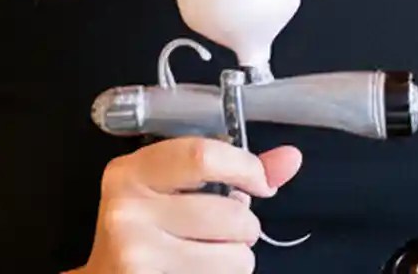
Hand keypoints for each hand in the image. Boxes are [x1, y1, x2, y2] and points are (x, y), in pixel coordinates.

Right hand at [74, 137, 302, 273]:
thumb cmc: (144, 233)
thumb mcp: (172, 192)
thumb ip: (232, 171)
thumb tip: (291, 159)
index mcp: (130, 174)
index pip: (202, 156)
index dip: (246, 168)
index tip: (260, 183)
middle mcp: (127, 212)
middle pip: (231, 215)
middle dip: (244, 226)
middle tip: (221, 232)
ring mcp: (137, 256)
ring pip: (237, 257)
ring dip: (235, 259)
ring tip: (206, 255)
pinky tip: (194, 271)